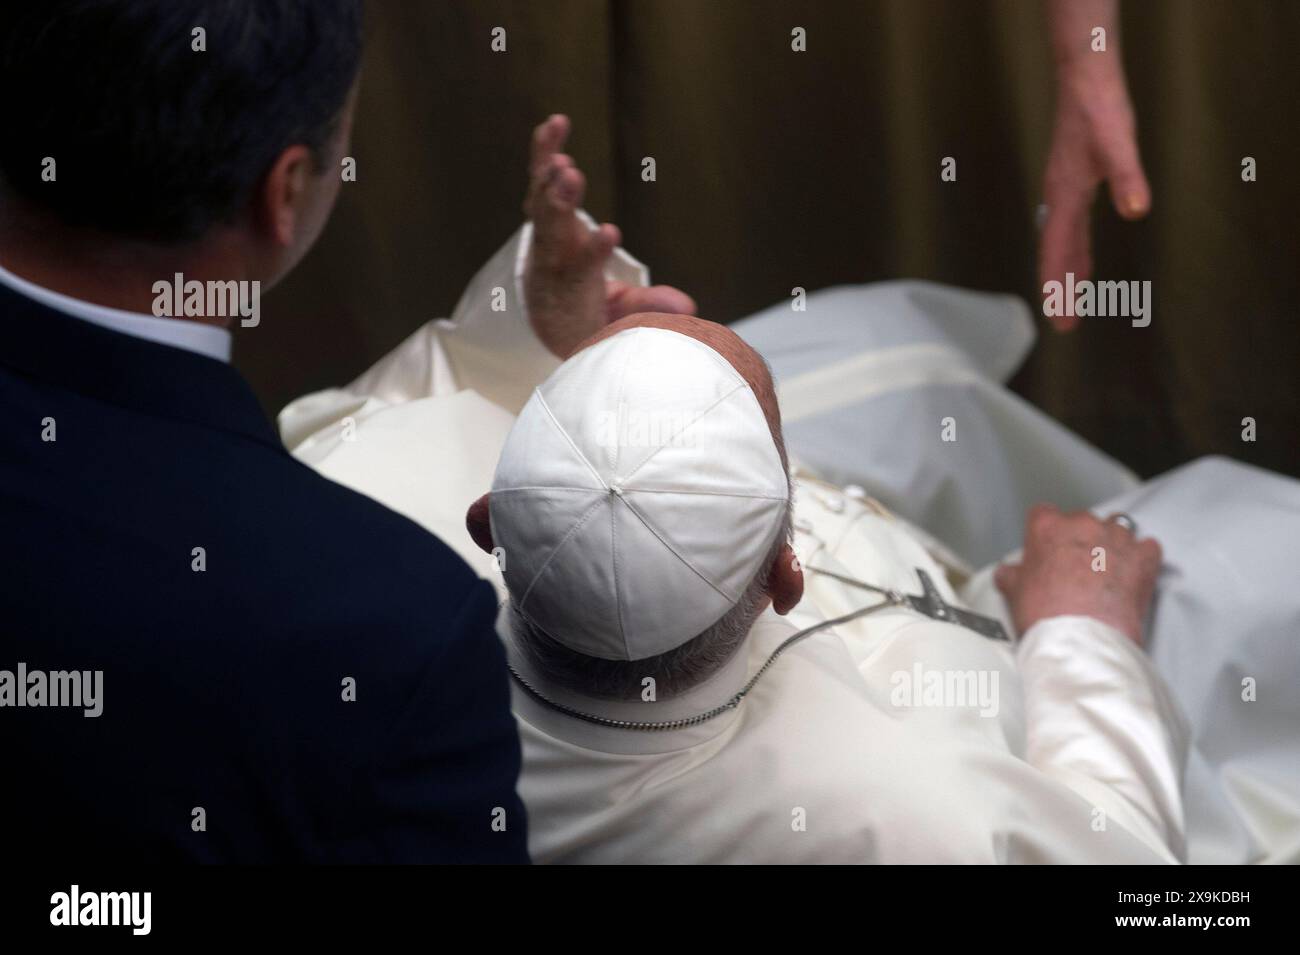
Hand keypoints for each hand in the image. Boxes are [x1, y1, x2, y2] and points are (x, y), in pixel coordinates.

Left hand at [523, 114, 694, 358]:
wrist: (548, 314)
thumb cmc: (592, 318)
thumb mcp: (621, 322)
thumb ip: (648, 311)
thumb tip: (687, 308)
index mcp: (573, 285)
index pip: (583, 267)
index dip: (595, 250)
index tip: (610, 232)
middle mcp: (554, 257)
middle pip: (553, 230)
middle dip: (561, 203)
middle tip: (570, 176)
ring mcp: (546, 232)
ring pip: (542, 201)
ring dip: (550, 175)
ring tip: (562, 153)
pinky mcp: (543, 210)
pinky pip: (539, 178)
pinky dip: (545, 152)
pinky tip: (554, 123)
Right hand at [994, 504, 1161, 643]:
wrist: (1082, 641)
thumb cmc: (1048, 616)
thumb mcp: (1014, 593)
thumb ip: (1012, 575)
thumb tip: (1008, 574)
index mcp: (1048, 528)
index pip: (1043, 514)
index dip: (1044, 533)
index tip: (1046, 547)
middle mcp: (1083, 526)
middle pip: (1082, 520)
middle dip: (1079, 539)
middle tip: (1074, 565)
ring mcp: (1116, 540)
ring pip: (1117, 528)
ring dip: (1112, 544)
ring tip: (1105, 569)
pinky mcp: (1143, 559)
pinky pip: (1148, 547)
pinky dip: (1142, 557)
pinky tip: (1133, 572)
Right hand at [1038, 62, 1150, 331]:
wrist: (1085, 81)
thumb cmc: (1099, 110)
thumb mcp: (1119, 143)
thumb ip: (1128, 177)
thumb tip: (1137, 211)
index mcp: (1065, 196)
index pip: (1057, 250)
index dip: (1058, 285)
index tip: (1059, 318)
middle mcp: (1059, 199)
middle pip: (1055, 254)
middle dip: (1060, 290)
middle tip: (1065, 326)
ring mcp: (1064, 193)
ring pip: (1062, 243)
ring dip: (1067, 273)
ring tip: (1071, 302)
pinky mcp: (1074, 184)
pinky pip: (1072, 228)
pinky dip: (1075, 250)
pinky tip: (1083, 260)